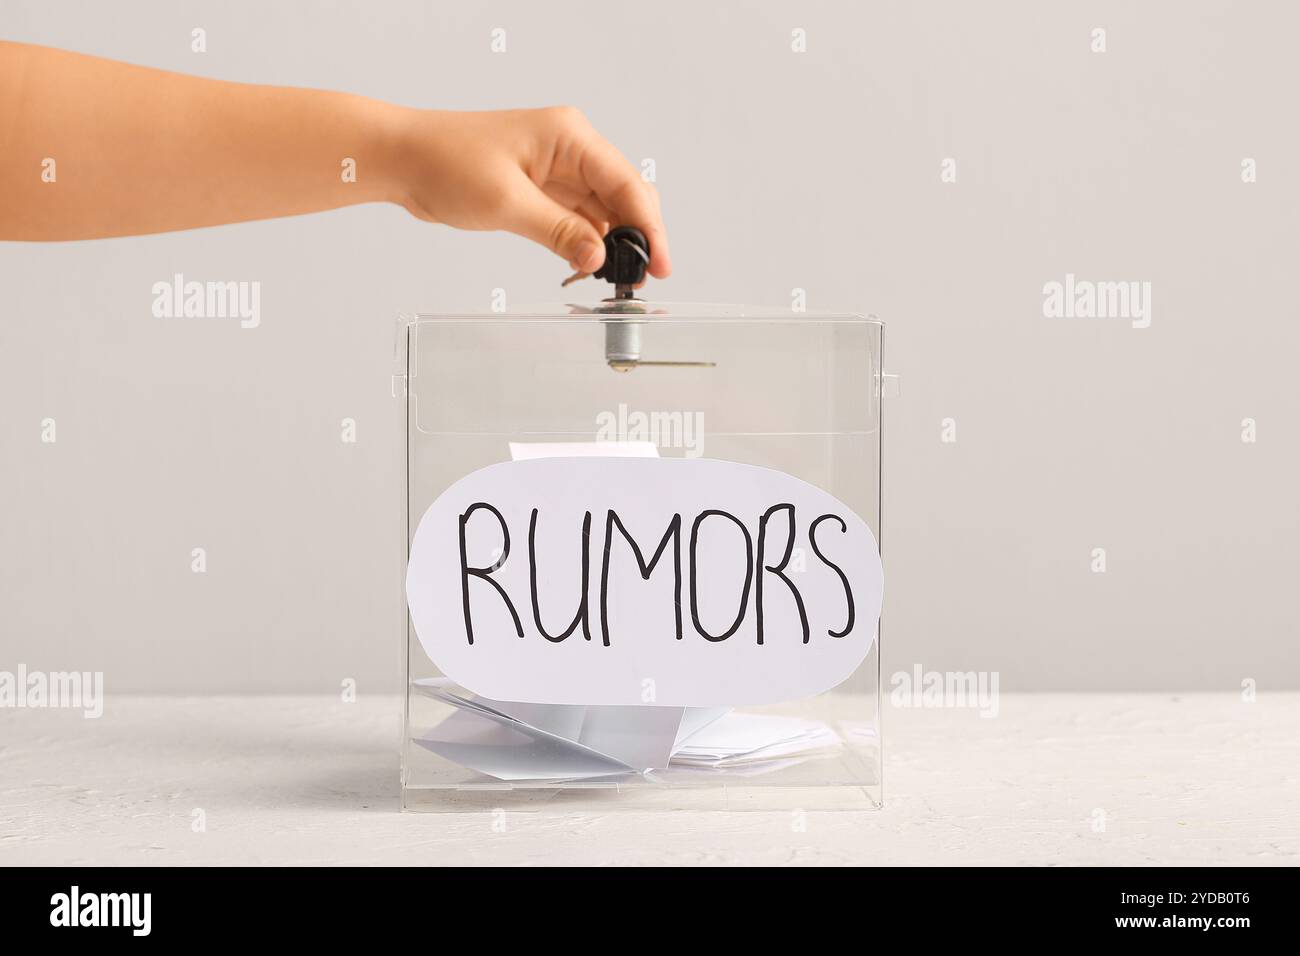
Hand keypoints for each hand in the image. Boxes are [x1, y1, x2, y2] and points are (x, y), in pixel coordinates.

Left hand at [393, 107, 670, 279]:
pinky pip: (579, 217)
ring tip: (615, 281)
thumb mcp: (506, 202)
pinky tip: (588, 266)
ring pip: (604, 210)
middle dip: (636, 238)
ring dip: (612, 244)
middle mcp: (571, 148)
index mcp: (570, 136)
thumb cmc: (445, 161)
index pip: (626, 184)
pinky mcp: (543, 189)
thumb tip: (598, 257)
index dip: (649, 228)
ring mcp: (558, 169)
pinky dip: (587, 242)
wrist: (402, 158)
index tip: (659, 265)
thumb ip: (558, 231)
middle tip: (639, 281)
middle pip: (624, 196)